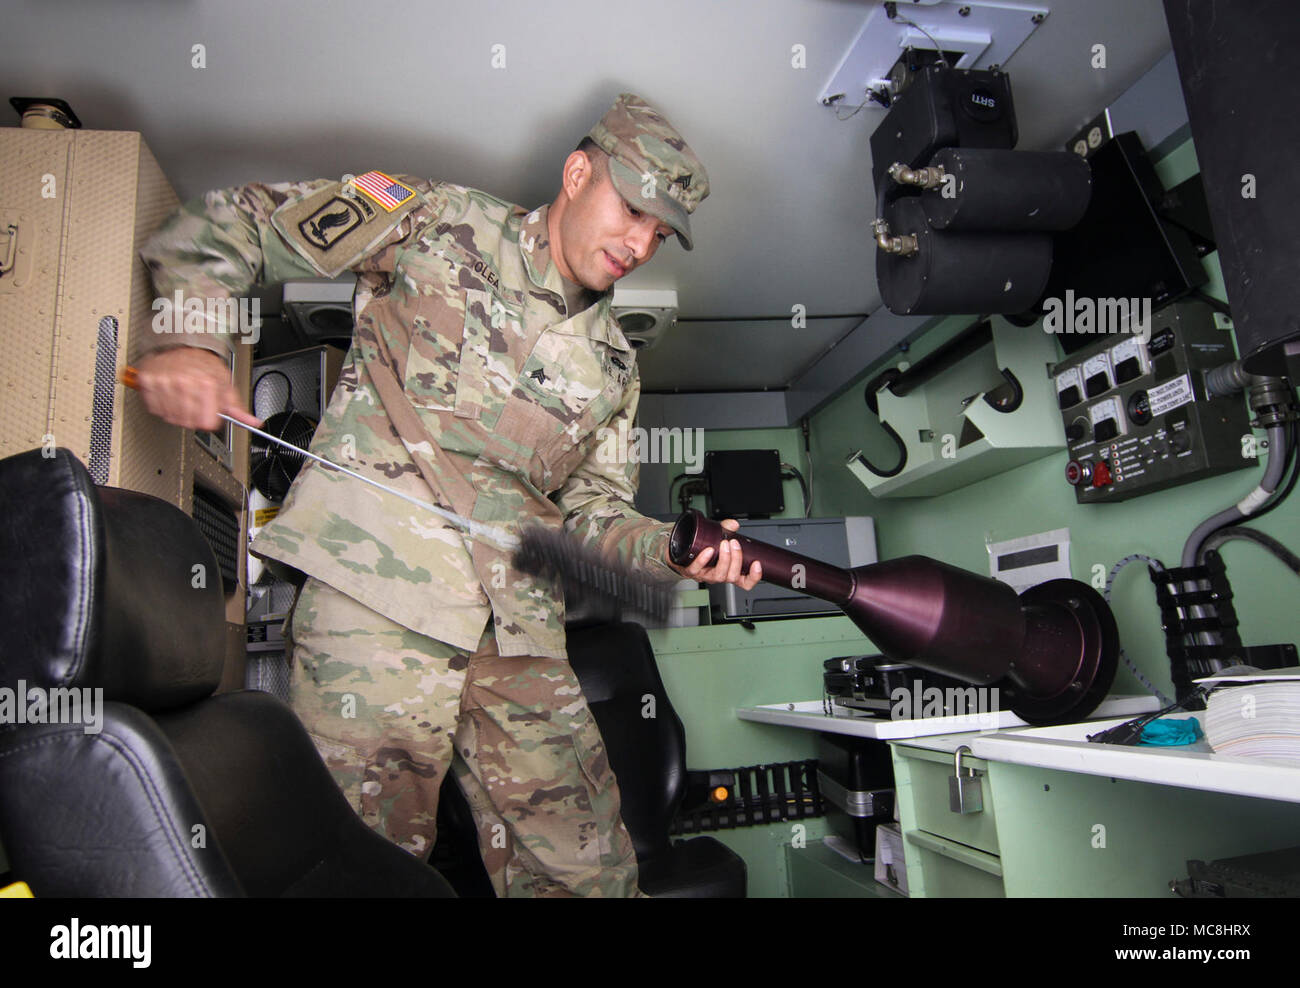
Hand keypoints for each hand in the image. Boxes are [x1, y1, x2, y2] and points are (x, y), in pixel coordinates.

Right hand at [132, 347, 260, 431]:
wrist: (179, 345)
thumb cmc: (203, 364)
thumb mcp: (225, 382)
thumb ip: (237, 406)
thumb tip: (253, 421)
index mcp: (206, 384)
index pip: (207, 423)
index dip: (209, 422)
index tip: (209, 416)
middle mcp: (184, 383)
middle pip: (188, 422)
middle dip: (193, 418)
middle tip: (195, 405)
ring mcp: (165, 382)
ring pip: (171, 418)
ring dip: (177, 413)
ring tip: (182, 399)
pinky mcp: (148, 382)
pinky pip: (155, 409)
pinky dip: (162, 406)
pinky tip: (169, 396)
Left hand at [666, 518, 761, 590]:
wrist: (679, 549)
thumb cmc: (701, 547)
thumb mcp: (716, 536)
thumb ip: (726, 528)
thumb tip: (733, 524)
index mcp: (728, 571)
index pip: (745, 582)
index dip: (754, 577)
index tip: (757, 564)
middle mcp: (718, 575)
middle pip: (732, 577)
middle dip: (736, 559)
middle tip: (734, 544)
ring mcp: (705, 575)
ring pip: (718, 575)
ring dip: (724, 559)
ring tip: (724, 544)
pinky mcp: (690, 572)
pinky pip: (696, 570)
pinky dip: (703, 560)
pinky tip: (708, 551)